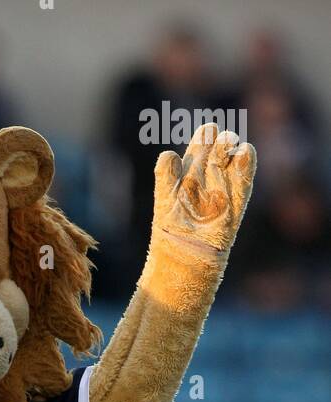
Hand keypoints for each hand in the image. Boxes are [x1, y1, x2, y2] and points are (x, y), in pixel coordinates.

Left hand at [152, 123, 255, 255]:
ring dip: (233, 150)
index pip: (203, 143)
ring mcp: (225, 188)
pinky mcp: (237, 202)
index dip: (205, 136)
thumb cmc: (171, 230)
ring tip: (229, 143)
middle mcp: (211, 175)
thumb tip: (169, 155)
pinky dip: (246, 166)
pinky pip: (245, 181)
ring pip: (234, 161)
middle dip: (221, 141)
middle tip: (218, 139)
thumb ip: (166, 177)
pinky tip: (245, 152)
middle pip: (221, 148)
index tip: (207, 132)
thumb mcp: (165, 199)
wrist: (184, 258)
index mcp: (193, 169)